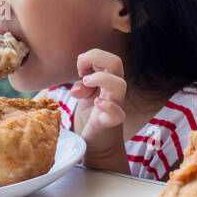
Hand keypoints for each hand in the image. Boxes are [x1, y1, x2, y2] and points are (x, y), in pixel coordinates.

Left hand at [69, 48, 127, 163]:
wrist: (98, 140)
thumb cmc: (93, 114)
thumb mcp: (84, 96)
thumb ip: (82, 86)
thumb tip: (76, 88)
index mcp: (110, 80)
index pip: (109, 58)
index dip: (93, 56)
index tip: (81, 68)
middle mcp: (115, 90)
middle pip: (116, 63)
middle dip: (96, 59)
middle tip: (83, 73)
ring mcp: (116, 105)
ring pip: (120, 85)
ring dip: (100, 79)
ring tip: (86, 85)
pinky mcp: (111, 123)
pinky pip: (117, 114)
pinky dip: (107, 106)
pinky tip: (96, 104)